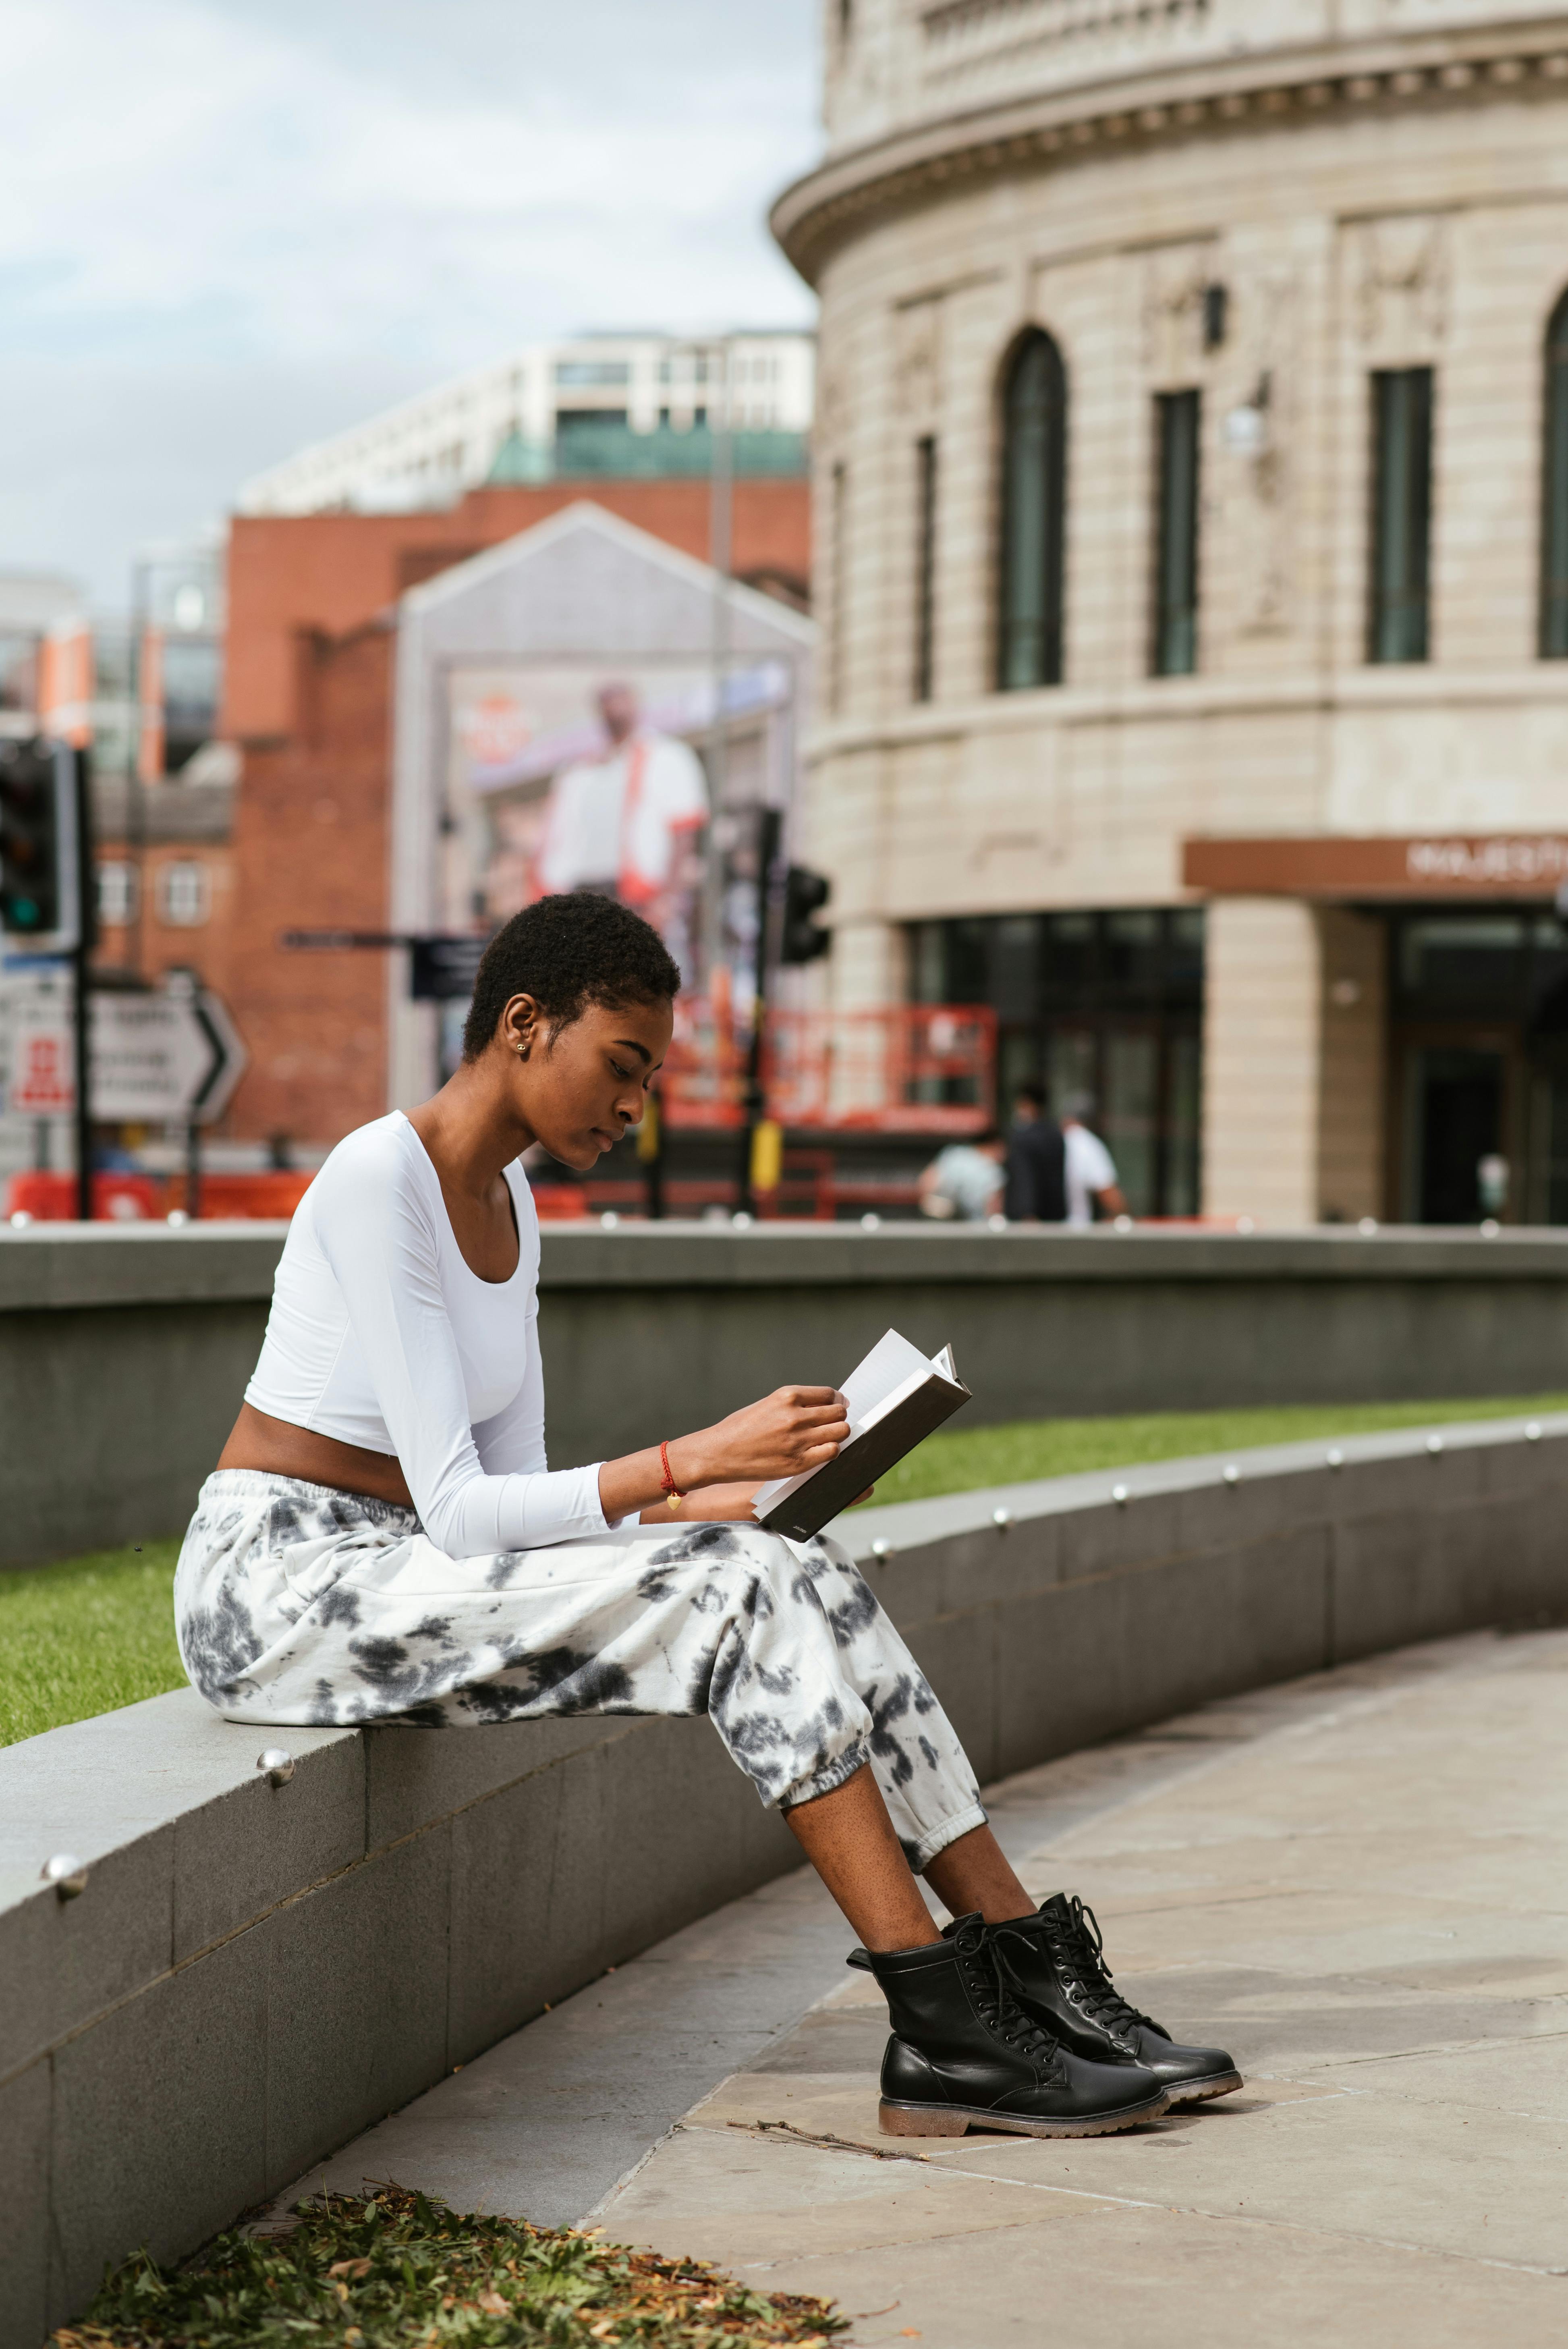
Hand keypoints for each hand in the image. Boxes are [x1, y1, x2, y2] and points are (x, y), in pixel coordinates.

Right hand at [670, 1386, 848, 1489]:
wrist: (719, 1453)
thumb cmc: (740, 1428)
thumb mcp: (768, 1404)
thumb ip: (796, 1403)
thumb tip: (826, 1404)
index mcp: (787, 1396)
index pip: (830, 1394)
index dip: (837, 1401)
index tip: (837, 1406)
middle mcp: (795, 1416)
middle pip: (839, 1412)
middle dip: (839, 1417)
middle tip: (831, 1424)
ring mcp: (798, 1440)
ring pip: (841, 1432)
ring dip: (838, 1434)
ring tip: (827, 1438)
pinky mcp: (798, 1462)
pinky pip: (831, 1452)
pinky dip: (831, 1451)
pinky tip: (820, 1451)